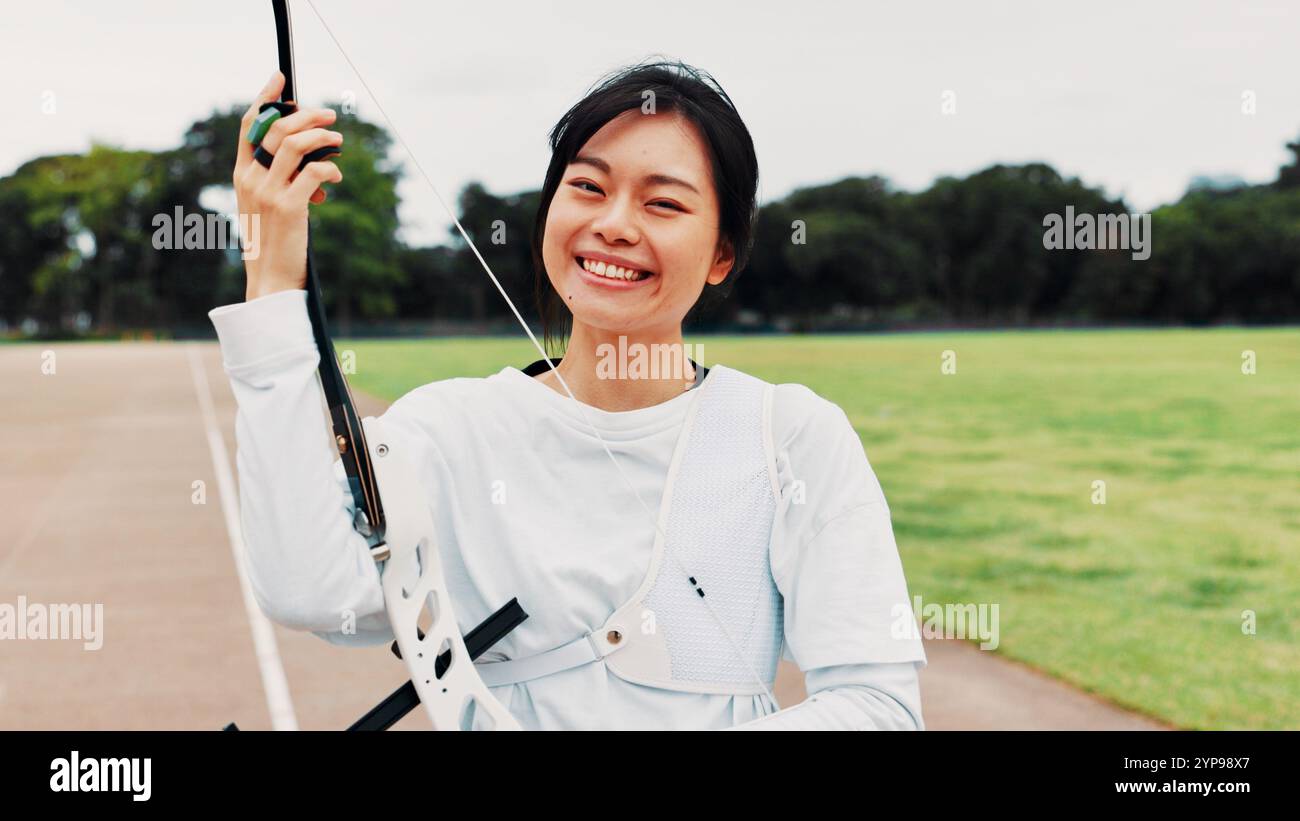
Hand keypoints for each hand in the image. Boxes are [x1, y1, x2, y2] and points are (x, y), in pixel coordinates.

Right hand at [233, 71, 343, 300]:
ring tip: (338, 141)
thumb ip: (279, 177)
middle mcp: (250, 178)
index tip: (281, 78)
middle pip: (277, 128)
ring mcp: (268, 192)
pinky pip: (315, 171)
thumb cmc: (273, 239)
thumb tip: (311, 154)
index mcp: (241, 173)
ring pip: (296, 145)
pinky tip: (335, 174)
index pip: (248, 125)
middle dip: (307, 114)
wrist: (270, 276)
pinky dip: (330, 167)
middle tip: (329, 116)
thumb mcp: (267, 203)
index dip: (264, 97)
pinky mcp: (289, 207)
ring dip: (323, 137)